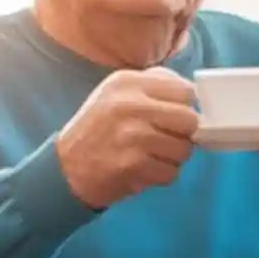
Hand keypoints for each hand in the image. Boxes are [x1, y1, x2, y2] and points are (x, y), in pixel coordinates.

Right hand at [56, 67, 199, 208]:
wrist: (66, 168)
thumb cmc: (99, 127)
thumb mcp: (117, 92)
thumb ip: (153, 85)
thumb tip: (192, 93)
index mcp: (128, 82)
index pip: (184, 90)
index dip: (185, 106)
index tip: (175, 115)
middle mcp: (130, 105)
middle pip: (189, 120)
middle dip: (184, 133)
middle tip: (168, 138)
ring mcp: (132, 136)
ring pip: (184, 149)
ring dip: (173, 157)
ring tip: (152, 154)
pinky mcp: (132, 166)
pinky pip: (171, 173)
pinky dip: (161, 175)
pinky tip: (144, 169)